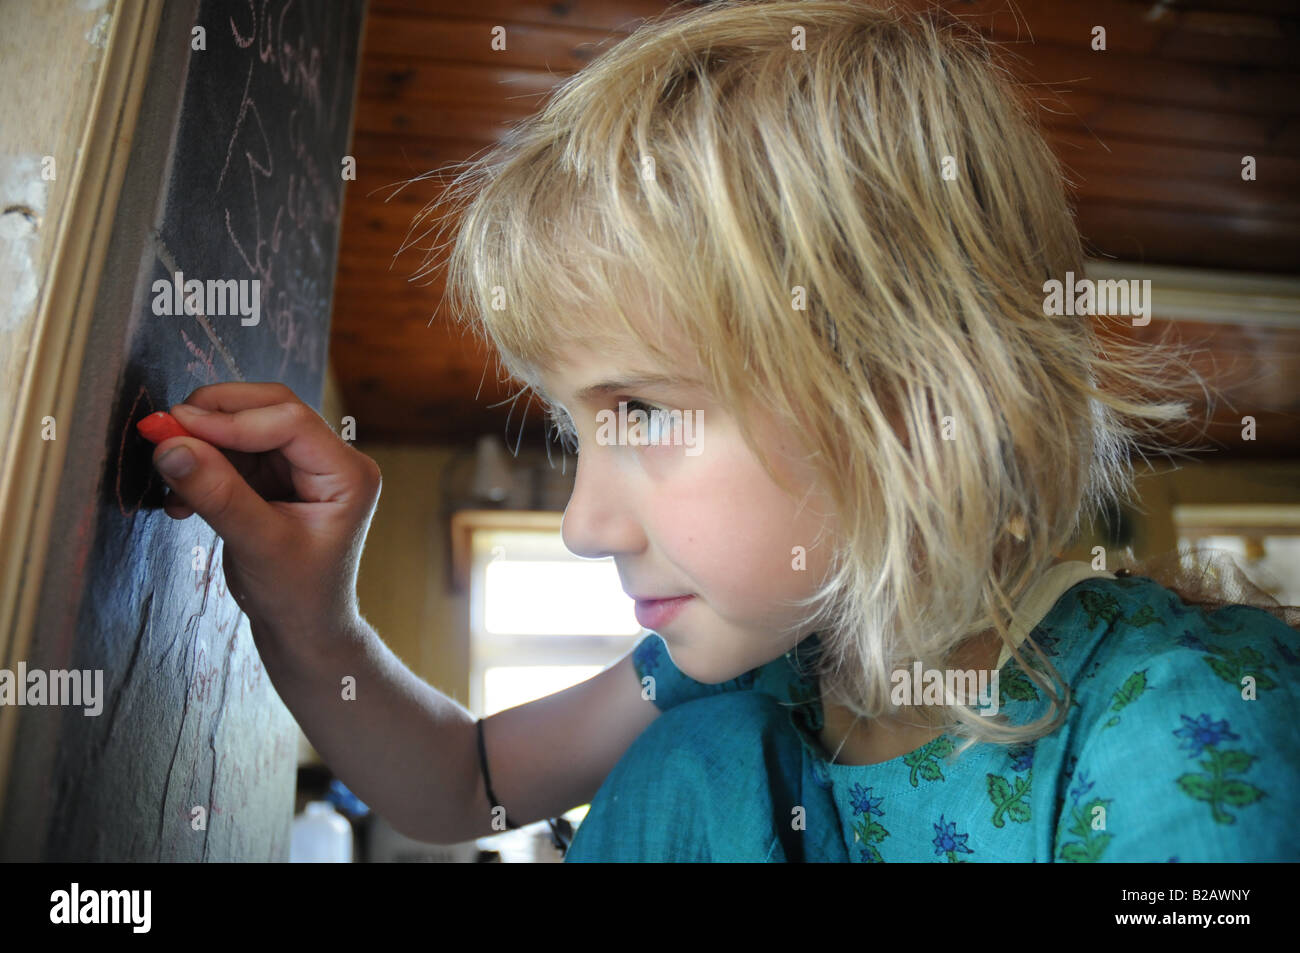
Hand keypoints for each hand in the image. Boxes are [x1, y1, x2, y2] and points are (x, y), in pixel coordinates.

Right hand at [149, 382, 380, 653]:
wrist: (302, 629)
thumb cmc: (297, 595)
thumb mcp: (258, 546)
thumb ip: (217, 494)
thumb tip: (170, 445)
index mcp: (348, 473)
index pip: (289, 421)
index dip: (231, 419)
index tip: (177, 428)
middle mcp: (332, 461)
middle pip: (269, 410)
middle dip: (214, 418)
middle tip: (163, 430)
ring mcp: (304, 467)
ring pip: (246, 428)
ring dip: (202, 445)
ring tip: (168, 474)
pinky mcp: (277, 478)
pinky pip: (234, 453)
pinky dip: (203, 466)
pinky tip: (180, 499)